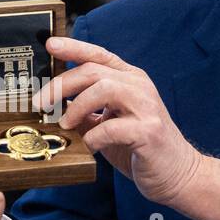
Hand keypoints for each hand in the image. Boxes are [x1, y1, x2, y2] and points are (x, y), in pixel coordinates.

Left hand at [36, 36, 219, 219]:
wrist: (178, 174)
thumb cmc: (140, 149)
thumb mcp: (108, 124)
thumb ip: (85, 112)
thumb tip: (52, 106)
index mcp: (130, 80)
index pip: (99, 55)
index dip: (73, 47)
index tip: (50, 45)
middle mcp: (139, 87)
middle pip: (93, 71)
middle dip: (61, 85)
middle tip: (41, 104)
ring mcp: (146, 107)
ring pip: (104, 89)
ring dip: (76, 106)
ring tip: (65, 125)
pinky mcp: (149, 131)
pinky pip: (111, 127)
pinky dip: (93, 137)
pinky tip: (88, 146)